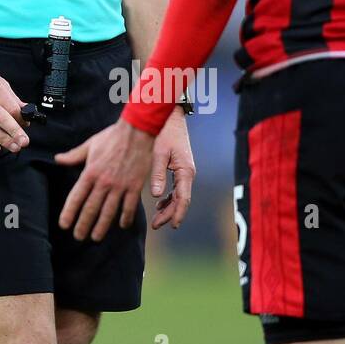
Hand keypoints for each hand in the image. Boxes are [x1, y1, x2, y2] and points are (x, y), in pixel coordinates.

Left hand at [55, 119, 154, 240]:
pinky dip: (125, 218)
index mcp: (90, 172)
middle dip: (83, 225)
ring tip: (95, 237)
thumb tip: (58, 159)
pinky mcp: (135, 186)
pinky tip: (122, 225)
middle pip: (91, 209)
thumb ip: (74, 155)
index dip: (69, 213)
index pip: (76, 198)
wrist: (136, 131)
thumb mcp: (90, 145)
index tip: (64, 225)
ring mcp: (120, 186)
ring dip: (101, 227)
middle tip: (78, 237)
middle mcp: (103, 182)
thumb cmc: (112, 136)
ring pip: (109, 212)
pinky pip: (129, 207)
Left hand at [148, 107, 195, 229]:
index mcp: (185, 171)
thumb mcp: (159, 153)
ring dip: (169, 208)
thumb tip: (157, 196)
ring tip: (156, 219)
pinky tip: (160, 203)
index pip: (183, 199)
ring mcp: (185, 171)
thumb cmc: (164, 133)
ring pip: (180, 196)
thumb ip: (158, 175)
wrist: (171, 117)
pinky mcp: (181, 168)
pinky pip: (178, 188)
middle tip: (156, 225)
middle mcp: (188, 173)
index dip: (177, 214)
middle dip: (170, 214)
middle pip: (182, 200)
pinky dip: (169, 198)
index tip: (172, 226)